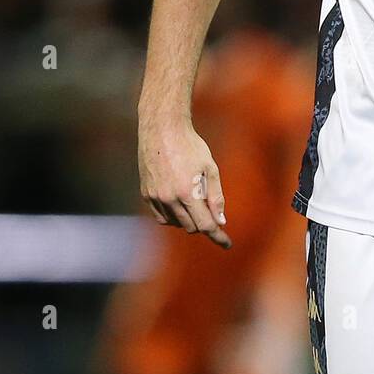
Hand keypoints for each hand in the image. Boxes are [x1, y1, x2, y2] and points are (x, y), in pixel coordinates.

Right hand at [137, 114, 231, 248]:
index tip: (227, 244)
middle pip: (191, 227)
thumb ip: (216, 197)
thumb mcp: (211, 169)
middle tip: (213, 214)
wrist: (162, 129)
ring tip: (195, 200)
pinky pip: (161, 216)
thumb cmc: (191, 146)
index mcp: (187, 192)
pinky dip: (173, 216)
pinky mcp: (146, 194)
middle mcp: (169, 198)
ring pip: (175, 223)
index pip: (205, 225)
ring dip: (188, 220)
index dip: (218, 236)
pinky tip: (181, 204)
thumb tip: (220, 221)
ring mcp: (155, 197)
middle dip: (204, 224)